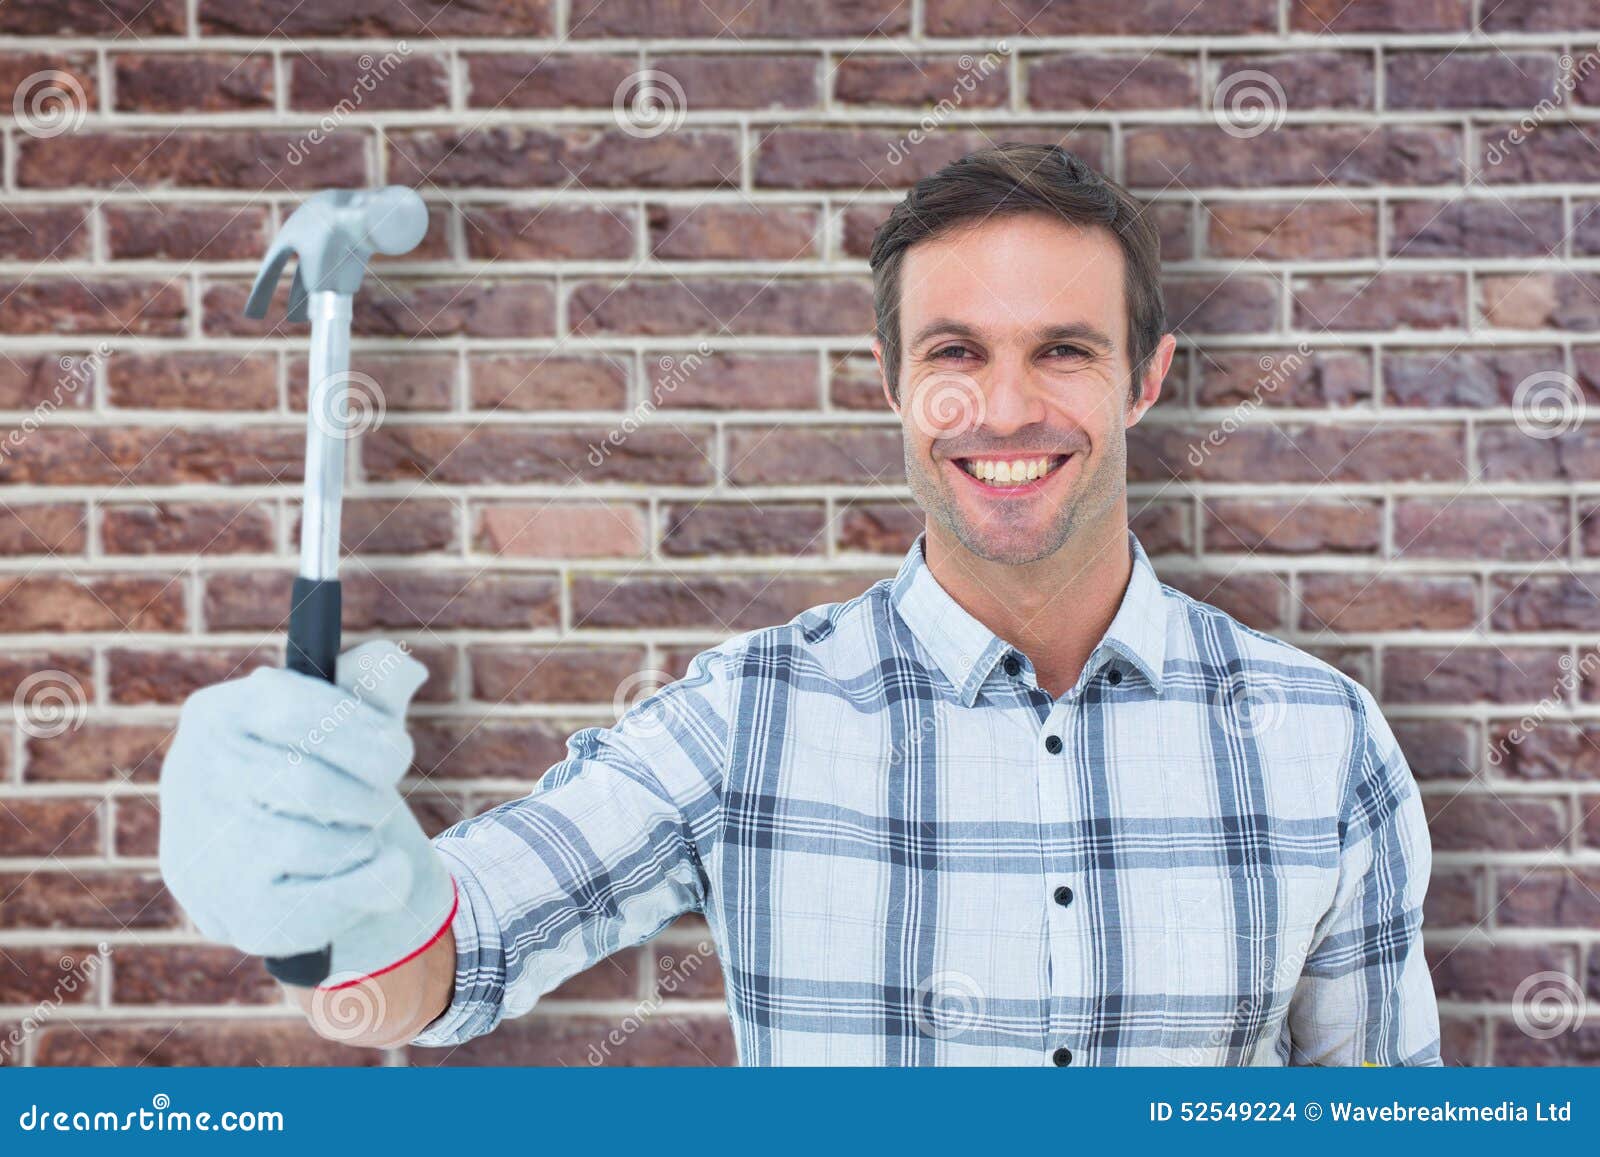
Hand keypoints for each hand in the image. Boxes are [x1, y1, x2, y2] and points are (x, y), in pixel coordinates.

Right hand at [158, 640, 455, 984]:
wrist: (283, 864)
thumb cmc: (318, 768)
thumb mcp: (345, 715)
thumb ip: (372, 684)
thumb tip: (403, 669)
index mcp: (218, 714)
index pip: (296, 713)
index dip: (364, 733)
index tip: (396, 751)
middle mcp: (195, 781)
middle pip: (311, 785)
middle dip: (369, 794)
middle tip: (379, 800)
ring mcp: (207, 851)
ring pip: (322, 845)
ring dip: (368, 839)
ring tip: (363, 833)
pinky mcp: (235, 913)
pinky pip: (329, 900)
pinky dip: (377, 882)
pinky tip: (382, 870)